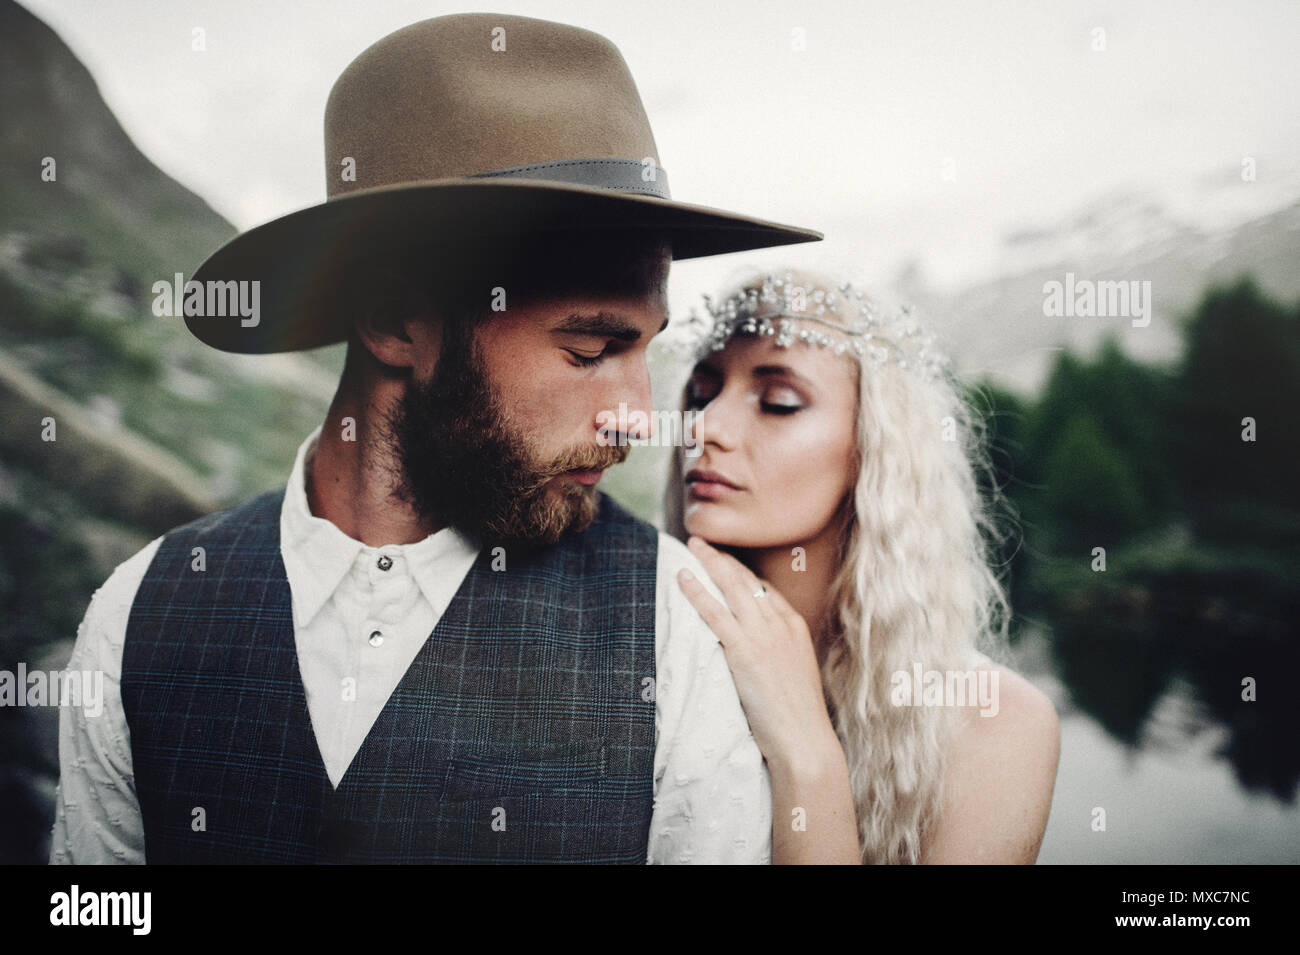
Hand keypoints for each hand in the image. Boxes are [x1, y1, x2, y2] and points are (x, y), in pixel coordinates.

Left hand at [676, 536, 838, 773]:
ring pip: (731, 587)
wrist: (804, 739)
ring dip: (709, 562)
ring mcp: (763, 635)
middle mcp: (781, 624)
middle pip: (747, 580)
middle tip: (702, 543)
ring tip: (692, 546)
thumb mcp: (794, 674)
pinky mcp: (745, 651)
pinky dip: (697, 592)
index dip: (741, 572)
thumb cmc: (796, 717)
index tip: (724, 562)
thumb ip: (778, 653)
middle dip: (723, 558)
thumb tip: (757, 650)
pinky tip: (683, 578)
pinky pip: (715, 613)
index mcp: (795, 627)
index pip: (764, 588)